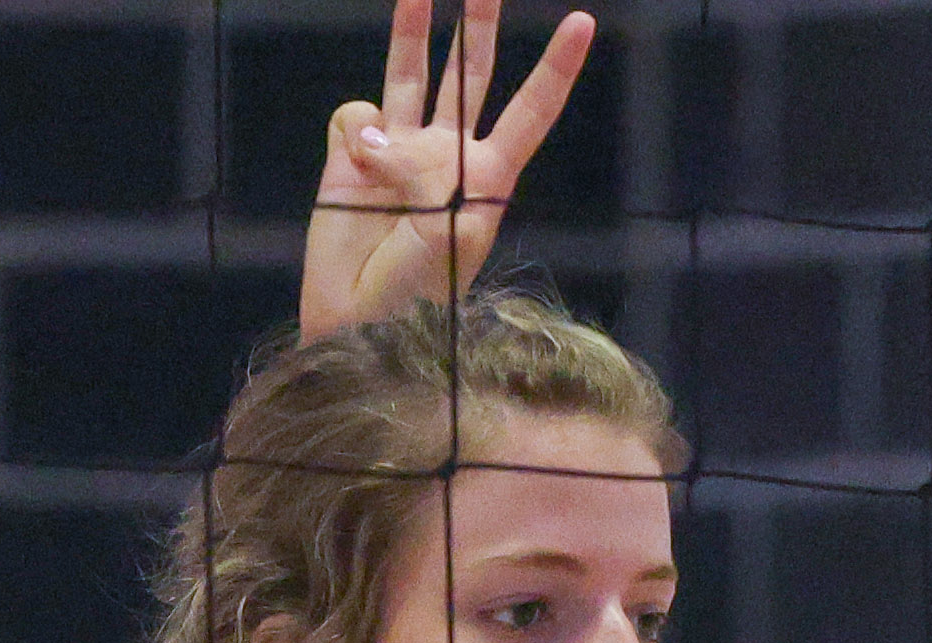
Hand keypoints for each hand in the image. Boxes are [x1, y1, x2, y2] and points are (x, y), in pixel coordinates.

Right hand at [299, 0, 594, 339]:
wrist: (356, 324)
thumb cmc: (420, 292)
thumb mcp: (446, 231)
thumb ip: (424, 167)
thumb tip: (375, 133)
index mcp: (487, 176)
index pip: (529, 110)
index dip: (554, 69)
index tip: (581, 23)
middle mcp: (447, 155)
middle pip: (470, 76)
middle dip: (476, 28)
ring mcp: (396, 151)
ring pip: (411, 75)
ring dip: (412, 32)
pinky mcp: (349, 157)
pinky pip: (354, 120)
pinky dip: (352, 138)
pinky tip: (353, 171)